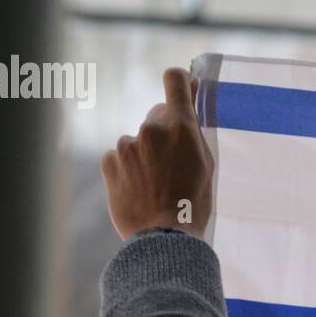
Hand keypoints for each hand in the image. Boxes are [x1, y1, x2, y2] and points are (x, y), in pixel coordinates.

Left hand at [101, 68, 213, 240]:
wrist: (164, 237)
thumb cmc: (192, 202)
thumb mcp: (206, 164)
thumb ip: (194, 131)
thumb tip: (188, 104)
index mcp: (181, 126)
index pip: (175, 80)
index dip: (180, 81)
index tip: (183, 87)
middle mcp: (152, 129)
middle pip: (158, 115)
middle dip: (165, 131)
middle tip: (173, 162)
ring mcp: (127, 145)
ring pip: (138, 139)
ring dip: (145, 153)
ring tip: (155, 183)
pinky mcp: (109, 162)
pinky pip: (119, 155)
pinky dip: (128, 167)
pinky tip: (139, 187)